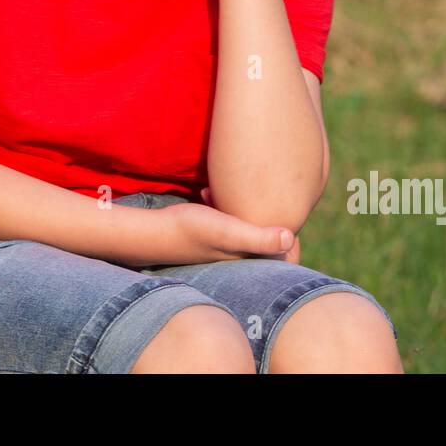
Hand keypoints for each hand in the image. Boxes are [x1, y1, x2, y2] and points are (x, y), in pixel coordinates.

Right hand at [114, 193, 294, 268]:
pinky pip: (226, 220)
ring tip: (239, 187)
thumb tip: (290, 237)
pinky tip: (208, 189)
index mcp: (247, 258)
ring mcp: (220, 244)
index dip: (292, 237)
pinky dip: (223, 205)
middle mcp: (237, 254)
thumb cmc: (191, 230)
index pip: (283, 255)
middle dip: (268, 218)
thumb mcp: (226, 231)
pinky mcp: (207, 234)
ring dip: (244, 207)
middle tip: (268, 190)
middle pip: (264, 239)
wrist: (153, 231)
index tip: (290, 207)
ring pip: (244, 227)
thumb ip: (257, 238)